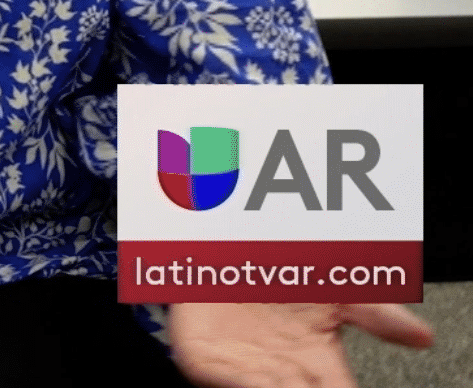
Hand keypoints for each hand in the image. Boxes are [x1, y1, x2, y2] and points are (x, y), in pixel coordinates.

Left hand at [169, 302, 432, 386]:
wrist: (221, 252)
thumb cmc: (281, 276)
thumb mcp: (337, 290)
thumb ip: (377, 313)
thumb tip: (424, 337)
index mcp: (318, 363)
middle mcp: (281, 373)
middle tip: (309, 386)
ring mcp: (242, 370)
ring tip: (287, 383)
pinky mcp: (203, 360)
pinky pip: (220, 382)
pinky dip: (239, 384)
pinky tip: (255, 381)